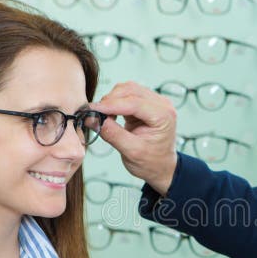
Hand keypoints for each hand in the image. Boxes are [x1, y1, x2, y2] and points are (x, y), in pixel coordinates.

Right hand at [95, 81, 177, 195]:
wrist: (160, 167)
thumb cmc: (151, 162)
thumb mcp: (131, 152)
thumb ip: (112, 134)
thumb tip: (92, 118)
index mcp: (164, 116)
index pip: (134, 103)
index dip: (111, 105)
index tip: (92, 109)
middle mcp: (162, 104)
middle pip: (130, 90)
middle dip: (109, 101)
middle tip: (94, 114)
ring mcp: (154, 102)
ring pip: (127, 89)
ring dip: (111, 100)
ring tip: (103, 117)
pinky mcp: (145, 103)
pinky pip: (126, 95)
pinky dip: (114, 102)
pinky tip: (109, 114)